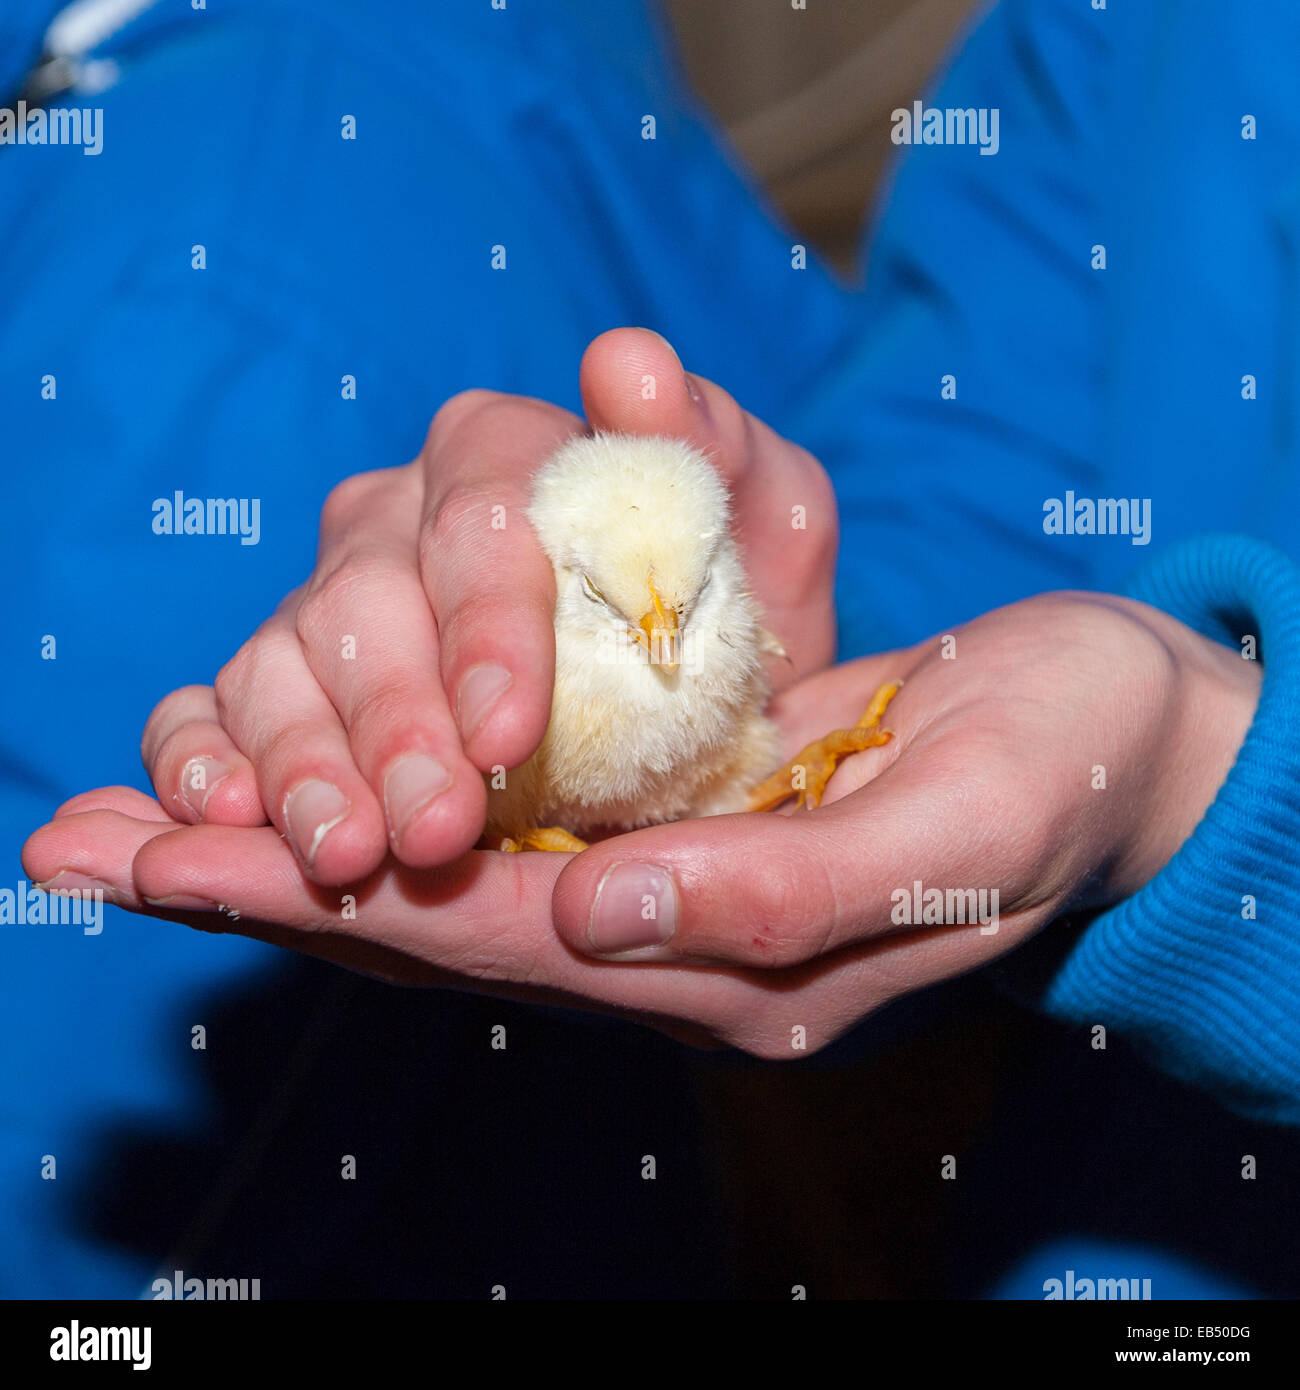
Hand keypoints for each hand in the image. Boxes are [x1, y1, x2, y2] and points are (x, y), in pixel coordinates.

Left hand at [21, 591, 1259, 1054]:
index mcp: (732, 962)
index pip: (480, 941)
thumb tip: (595, 920)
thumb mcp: (953, 837)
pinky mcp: (681, 802)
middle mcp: (675, 931)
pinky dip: (407, 777)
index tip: (165, 861)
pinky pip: (516, 803)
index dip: (320, 899)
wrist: (1120, 735)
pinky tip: (328, 754)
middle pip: (428, 913)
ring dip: (307, 826)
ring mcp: (670, 869)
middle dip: (262, 872)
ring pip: (452, 863)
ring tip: (153, 808)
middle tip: (88, 843)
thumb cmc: (1061, 776)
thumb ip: (776, 898)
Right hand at [139, 328, 838, 885]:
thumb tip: (631, 366)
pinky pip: (203, 712)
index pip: (482, 518)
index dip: (489, 626)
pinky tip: (219, 816)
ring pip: (277, 665)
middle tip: (435, 831)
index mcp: (509, 464)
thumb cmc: (724, 623)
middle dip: (398, 726)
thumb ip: (717, 457)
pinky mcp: (276, 688)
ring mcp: (322, 604)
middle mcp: (397, 521)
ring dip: (303, 765)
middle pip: (365, 601)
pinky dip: (199, 761)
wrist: (680, 715)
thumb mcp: (765, 542)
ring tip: (344, 853)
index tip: (511, 733)